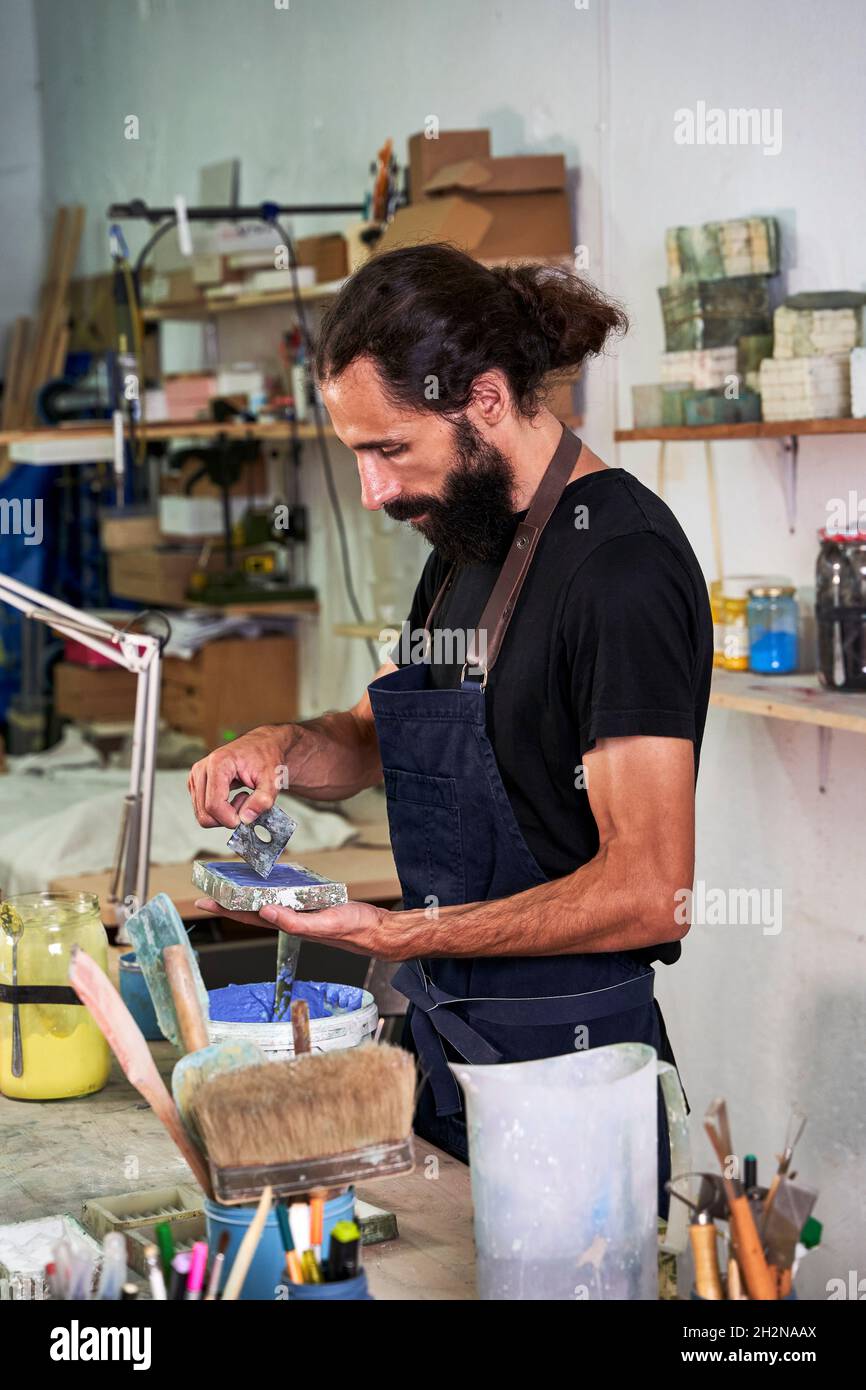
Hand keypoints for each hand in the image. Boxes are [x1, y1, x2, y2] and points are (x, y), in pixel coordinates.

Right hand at [188, 725, 287, 828]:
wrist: (262, 745)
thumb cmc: (266, 757)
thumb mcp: (272, 780)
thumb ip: (262, 800)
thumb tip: (246, 819)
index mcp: (218, 764)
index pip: (213, 805)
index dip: (229, 818)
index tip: (246, 817)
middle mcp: (202, 769)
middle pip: (205, 813)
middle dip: (227, 817)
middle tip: (246, 803)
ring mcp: (197, 776)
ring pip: (202, 814)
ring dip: (223, 814)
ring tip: (241, 798)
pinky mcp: (197, 783)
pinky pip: (203, 809)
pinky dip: (219, 811)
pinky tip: (232, 797)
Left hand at [192, 897, 405, 959]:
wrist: (379, 931)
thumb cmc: (356, 930)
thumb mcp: (326, 923)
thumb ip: (296, 921)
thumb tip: (266, 911)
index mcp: (290, 925)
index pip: (250, 916)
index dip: (227, 909)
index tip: (205, 901)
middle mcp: (292, 920)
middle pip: (253, 911)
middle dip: (230, 903)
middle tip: (209, 893)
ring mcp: (302, 914)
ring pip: (267, 905)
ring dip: (248, 897)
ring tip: (232, 888)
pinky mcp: (313, 907)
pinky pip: (286, 898)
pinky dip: (272, 892)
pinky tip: (272, 886)